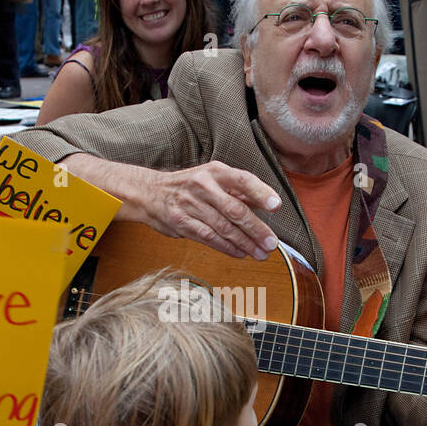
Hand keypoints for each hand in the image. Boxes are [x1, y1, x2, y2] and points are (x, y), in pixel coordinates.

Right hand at [124, 160, 281, 258]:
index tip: (276, 206)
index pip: (242, 180)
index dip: (260, 192)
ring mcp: (190, 205)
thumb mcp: (212, 178)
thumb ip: (238, 190)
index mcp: (215, 171)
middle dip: (256, 229)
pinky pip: (209, 238)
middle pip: (235, 209)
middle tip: (271, 243)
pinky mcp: (182, 223)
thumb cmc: (189, 186)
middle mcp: (203, 186)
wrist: (150, 193)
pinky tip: (240, 253)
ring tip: (260, 253)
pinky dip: (227, 247)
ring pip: (223, 228)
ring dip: (245, 243)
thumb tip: (265, 203)